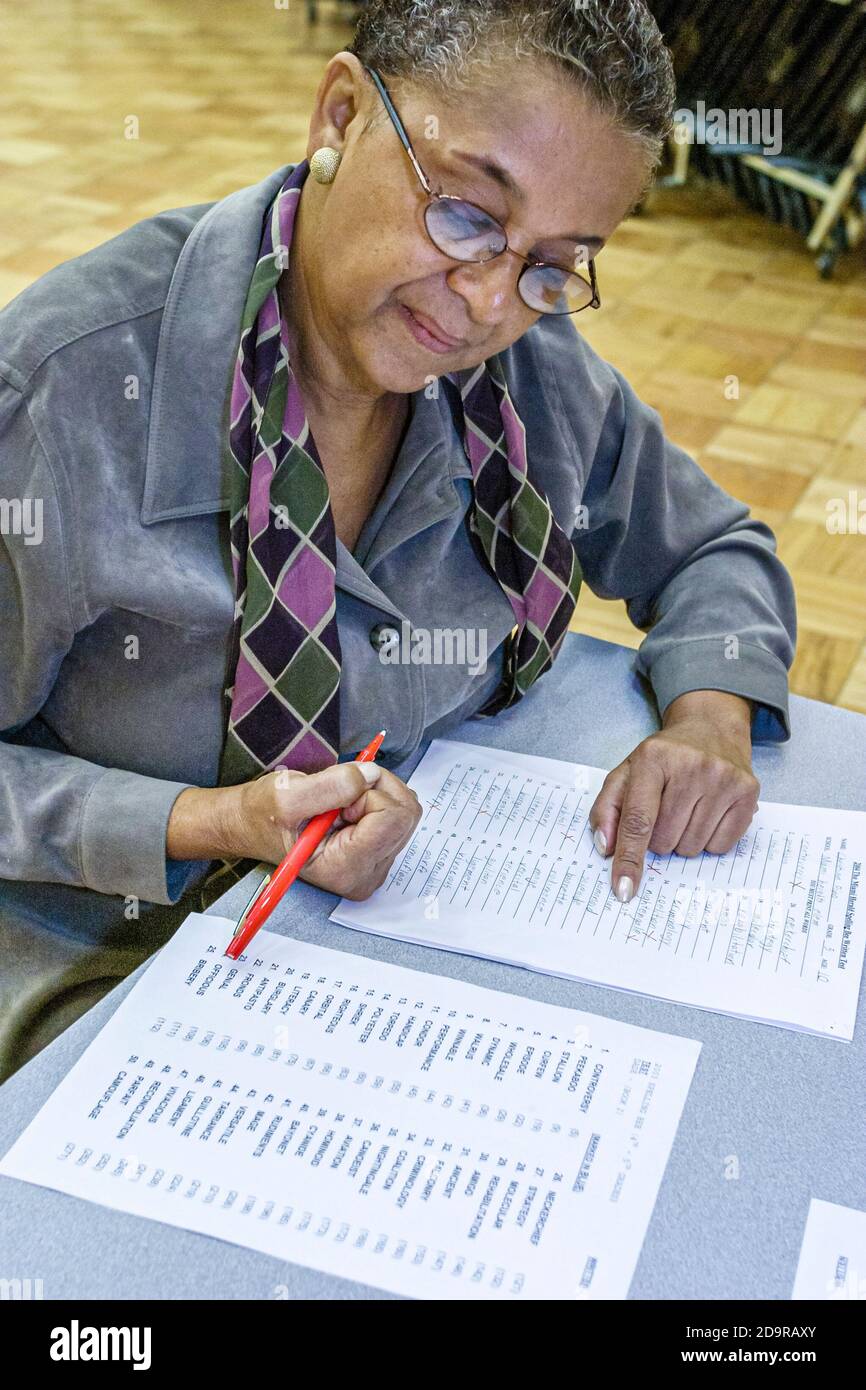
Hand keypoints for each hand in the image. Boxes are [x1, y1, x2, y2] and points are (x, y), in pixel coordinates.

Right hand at [167, 762, 421, 900]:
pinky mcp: (382, 852)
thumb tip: (371, 772)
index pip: (391, 817)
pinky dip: (377, 797)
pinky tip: (349, 807)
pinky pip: (399, 812)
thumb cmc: (264, 815)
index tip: (336, 799)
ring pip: (406, 809)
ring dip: (376, 791)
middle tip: (339, 795)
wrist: (254, 827)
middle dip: (375, 789)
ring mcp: (378, 865)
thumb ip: (332, 784)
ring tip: (340, 801)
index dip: (366, 793)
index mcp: (346, 868)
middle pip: (405, 812)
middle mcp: (368, 874)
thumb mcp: (287, 794)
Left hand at [588, 690, 759, 902]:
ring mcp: (724, 778)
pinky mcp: (748, 791)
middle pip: (664, 840)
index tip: (623, 890)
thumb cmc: (664, 757)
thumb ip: (607, 809)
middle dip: (657, 838)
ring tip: (686, 809)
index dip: (629, 859)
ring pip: (692, 848)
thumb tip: (605, 848)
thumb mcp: (627, 772)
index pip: (638, 820)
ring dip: (682, 840)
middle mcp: (692, 765)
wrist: (712, 728)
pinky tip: (707, 812)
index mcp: (653, 758)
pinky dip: (708, 839)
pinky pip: (721, 846)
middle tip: (664, 811)